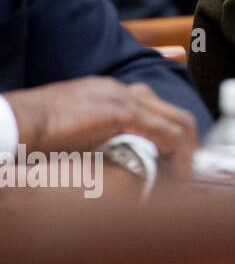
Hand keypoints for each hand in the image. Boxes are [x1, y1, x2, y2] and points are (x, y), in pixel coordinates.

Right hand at [5, 77, 197, 158]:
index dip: (169, 132)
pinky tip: (177, 168)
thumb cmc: (40, 131)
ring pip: (175, 120)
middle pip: (172, 112)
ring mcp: (122, 98)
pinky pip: (163, 130)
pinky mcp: (121, 112)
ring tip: (185, 173)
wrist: (18, 122)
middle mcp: (122, 90)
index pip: (154, 107)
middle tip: (187, 168)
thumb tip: (118, 155)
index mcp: (111, 92)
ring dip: (185, 148)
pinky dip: (176, 150)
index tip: (173, 156)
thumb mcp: (77, 130)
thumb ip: (102, 135)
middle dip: (186, 140)